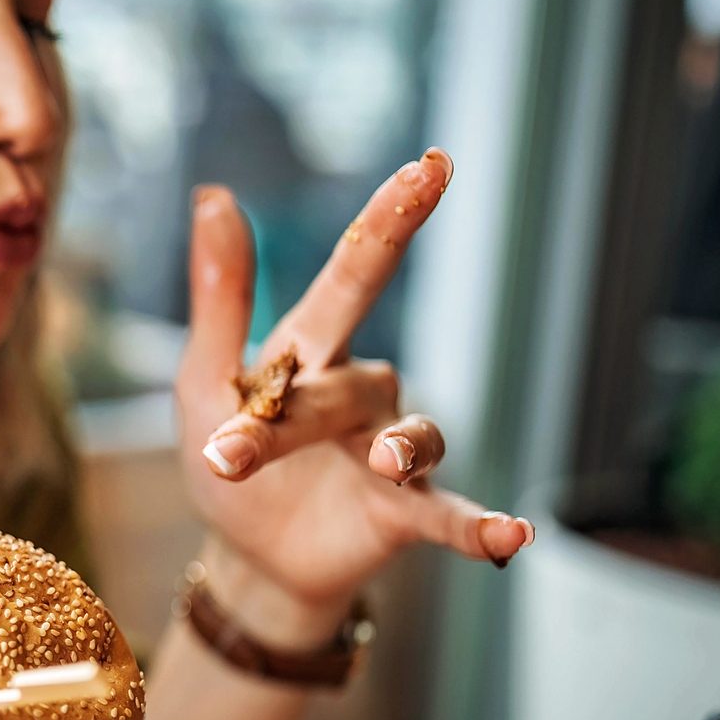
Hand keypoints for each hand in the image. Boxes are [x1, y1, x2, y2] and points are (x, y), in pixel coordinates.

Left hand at [177, 151, 533, 619]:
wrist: (247, 554)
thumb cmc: (226, 449)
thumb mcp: (205, 377)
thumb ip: (221, 295)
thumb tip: (214, 192)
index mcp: (309, 351)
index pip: (354, 274)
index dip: (391, 221)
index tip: (430, 165)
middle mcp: (361, 391)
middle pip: (343, 385)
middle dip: (298, 412)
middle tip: (242, 438)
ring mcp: (389, 453)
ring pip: (407, 439)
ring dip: (399, 448)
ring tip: (384, 460)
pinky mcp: (403, 515)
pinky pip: (449, 515)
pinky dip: (480, 526)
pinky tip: (514, 536)